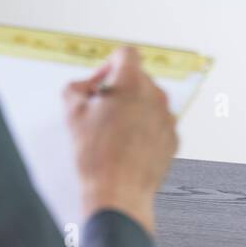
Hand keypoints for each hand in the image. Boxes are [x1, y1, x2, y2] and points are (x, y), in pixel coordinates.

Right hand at [63, 46, 178, 235]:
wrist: (118, 193)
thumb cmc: (97, 156)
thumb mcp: (72, 114)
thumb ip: (75, 89)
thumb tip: (81, 87)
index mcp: (132, 82)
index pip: (126, 54)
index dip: (108, 63)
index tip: (101, 81)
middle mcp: (155, 95)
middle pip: (137, 78)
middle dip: (118, 89)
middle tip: (99, 110)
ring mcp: (167, 117)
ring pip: (148, 102)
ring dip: (131, 109)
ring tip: (111, 133)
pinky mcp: (172, 138)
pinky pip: (157, 124)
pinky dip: (143, 129)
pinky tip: (126, 146)